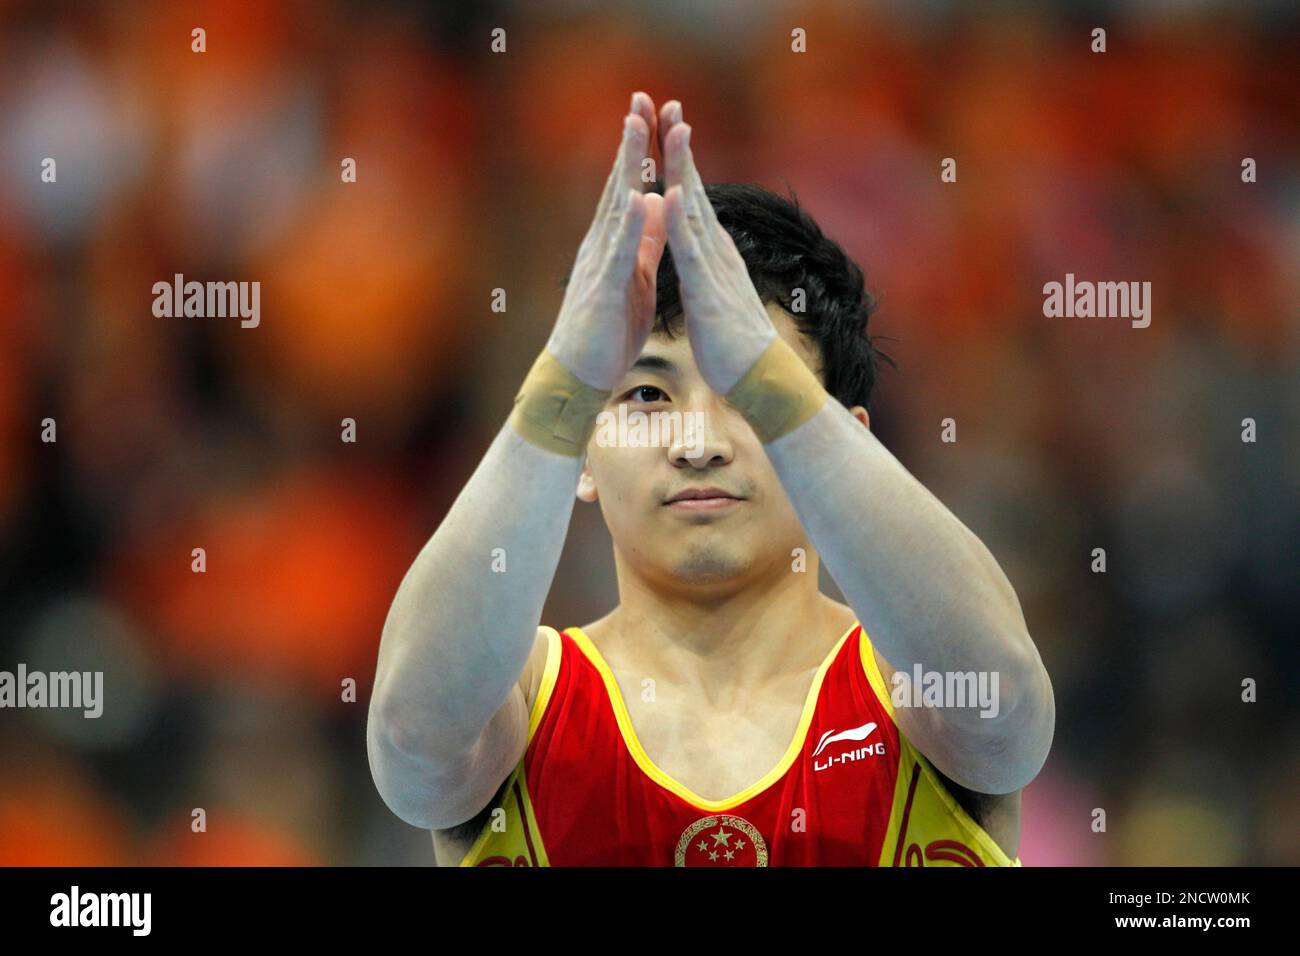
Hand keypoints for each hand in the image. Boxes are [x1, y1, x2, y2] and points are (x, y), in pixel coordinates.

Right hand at [546, 92, 667, 390]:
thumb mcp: (635, 278)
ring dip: (627, 167)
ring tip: (637, 128)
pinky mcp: (603, 288)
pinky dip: (629, 222)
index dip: (640, 152)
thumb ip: (643, 243)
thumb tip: (655, 205)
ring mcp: (599, 264)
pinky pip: (619, 251)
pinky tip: (638, 195)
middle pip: (618, 184)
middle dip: (631, 142)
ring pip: (615, 206)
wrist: (579, 378)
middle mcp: (600, 246)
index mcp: (613, 245)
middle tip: (640, 98)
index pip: (627, 189)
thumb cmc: (606, 333)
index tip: (652, 113)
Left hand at [658, 100, 777, 394]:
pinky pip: (692, 251)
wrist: (760, 380)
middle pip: (695, 190)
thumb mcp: (717, 295)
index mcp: (713, 254)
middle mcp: (718, 251)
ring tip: (672, 128)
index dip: (679, 162)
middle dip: (680, 147)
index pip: (692, 199)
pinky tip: (671, 192)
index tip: (666, 126)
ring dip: (683, 168)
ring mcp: (716, 268)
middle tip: (669, 104)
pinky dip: (680, 220)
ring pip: (695, 210)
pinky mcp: (710, 291)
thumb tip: (708, 251)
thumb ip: (711, 267)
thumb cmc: (735, 345)